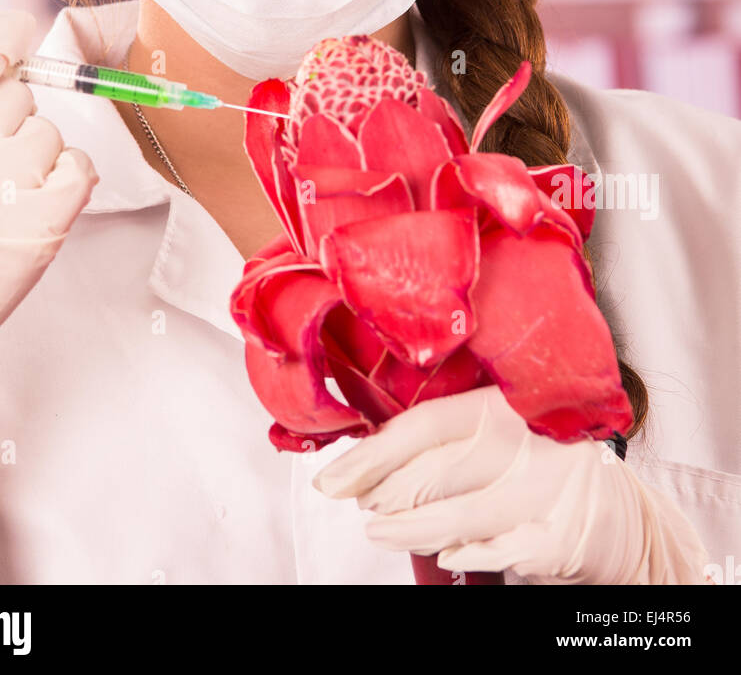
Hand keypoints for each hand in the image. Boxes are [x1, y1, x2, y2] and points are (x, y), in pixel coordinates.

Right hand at [0, 9, 97, 474]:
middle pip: (21, 95)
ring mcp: (10, 181)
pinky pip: (78, 170)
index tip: (12, 47)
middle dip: (4, 123)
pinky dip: (63, 185)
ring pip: (50, 135)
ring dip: (31, 161)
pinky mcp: (45, 223)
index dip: (9, 38)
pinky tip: (25, 211)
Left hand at [312, 384, 710, 584]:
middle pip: (434, 471)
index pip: (425, 424)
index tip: (336, 475)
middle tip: (359, 503)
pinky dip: (464, 554)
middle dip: (385, 493)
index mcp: (508, 403)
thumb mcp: (503, 433)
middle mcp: (529, 441)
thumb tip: (371, 458)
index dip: (374, 453)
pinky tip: (444, 553)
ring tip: (380, 531)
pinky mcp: (560, 536)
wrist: (623, 516)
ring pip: (457, 515)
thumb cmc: (545, 466)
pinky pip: (496, 552)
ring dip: (408, 528)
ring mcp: (547, 489)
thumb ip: (451, 438)